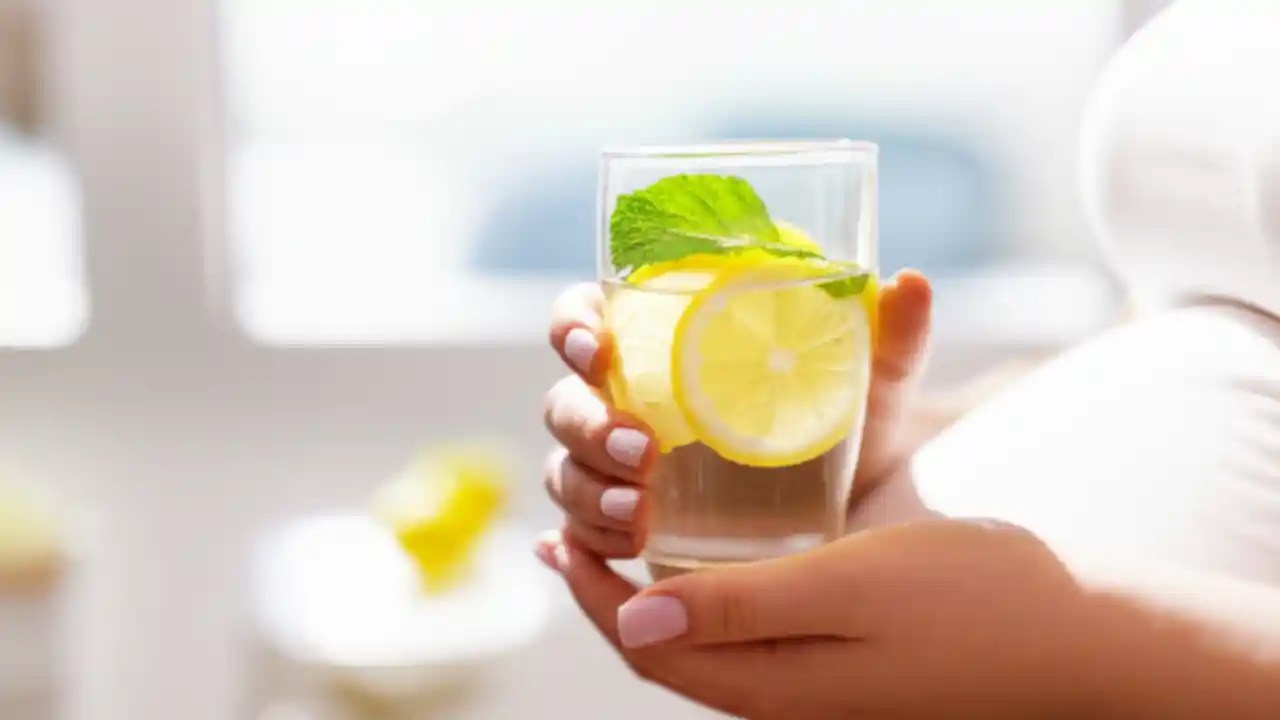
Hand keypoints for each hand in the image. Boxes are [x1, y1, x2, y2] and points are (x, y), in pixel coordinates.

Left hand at [535, 520, 1093, 719]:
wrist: (1079, 638)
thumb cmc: (972, 599)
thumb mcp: (849, 585)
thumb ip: (739, 605)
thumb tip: (629, 622)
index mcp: (773, 684)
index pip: (647, 648)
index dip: (592, 598)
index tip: (556, 539)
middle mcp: (785, 695)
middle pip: (666, 652)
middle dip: (608, 597)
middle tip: (571, 535)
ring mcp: (815, 684)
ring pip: (706, 644)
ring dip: (652, 597)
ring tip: (622, 543)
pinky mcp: (844, 663)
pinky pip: (750, 634)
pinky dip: (707, 597)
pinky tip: (714, 560)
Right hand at [542, 271, 932, 558]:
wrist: (853, 504)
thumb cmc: (847, 422)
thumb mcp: (872, 385)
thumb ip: (889, 338)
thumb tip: (909, 282)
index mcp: (661, 342)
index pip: (586, 318)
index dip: (574, 328)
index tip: (600, 349)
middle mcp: (626, 400)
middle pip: (566, 402)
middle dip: (588, 426)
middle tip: (643, 451)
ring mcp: (617, 467)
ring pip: (564, 469)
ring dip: (589, 491)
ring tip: (640, 517)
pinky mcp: (625, 524)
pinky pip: (580, 533)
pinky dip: (589, 543)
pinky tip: (620, 551)